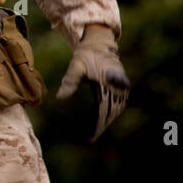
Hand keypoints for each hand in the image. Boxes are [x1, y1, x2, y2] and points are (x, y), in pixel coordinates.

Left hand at [57, 25, 129, 141]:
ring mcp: (122, 87)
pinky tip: (102, 121)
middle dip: (102, 126)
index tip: (93, 135)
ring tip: (96, 132)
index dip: (99, 124)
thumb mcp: (76, 66)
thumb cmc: (86, 55)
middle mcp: (118, 87)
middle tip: (91, 139)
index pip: (104, 109)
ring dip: (107, 121)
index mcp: (108, 84)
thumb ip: (69, 81)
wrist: (100, 44)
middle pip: (111, 112)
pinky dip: (111, 114)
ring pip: (116, 110)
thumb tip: (59, 97)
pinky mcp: (122, 87)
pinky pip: (118, 104)